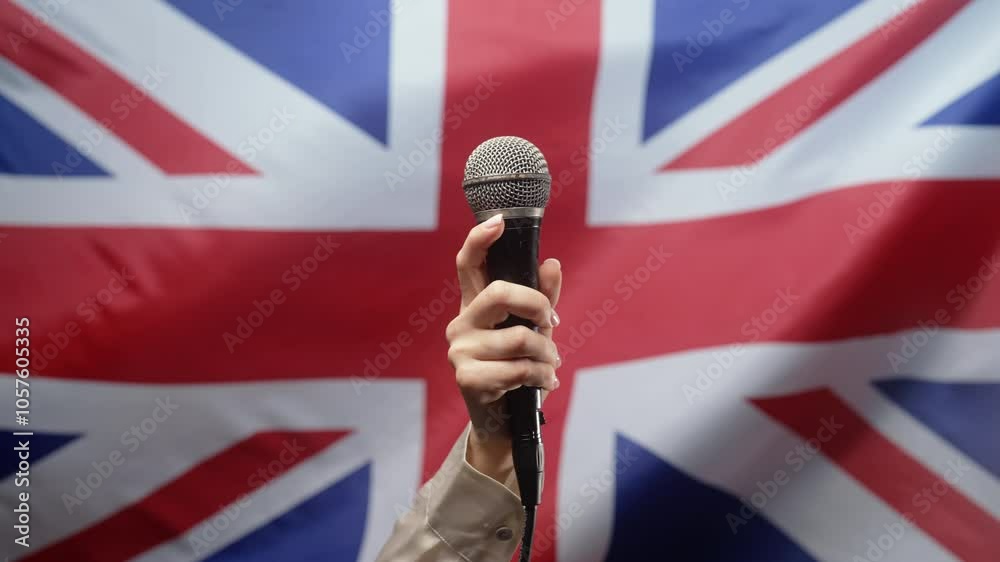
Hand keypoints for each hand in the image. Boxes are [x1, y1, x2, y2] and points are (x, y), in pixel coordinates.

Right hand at [446, 214, 562, 483]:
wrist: (504, 423)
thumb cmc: (517, 369)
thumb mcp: (533, 331)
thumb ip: (542, 299)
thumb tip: (551, 264)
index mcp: (474, 306)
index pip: (468, 264)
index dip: (480, 239)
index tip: (499, 222)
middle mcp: (460, 323)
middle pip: (499, 293)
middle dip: (536, 305)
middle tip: (552, 321)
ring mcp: (460, 351)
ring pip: (518, 338)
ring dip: (547, 353)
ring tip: (552, 364)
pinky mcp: (467, 378)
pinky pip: (519, 368)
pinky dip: (542, 376)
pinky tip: (545, 383)